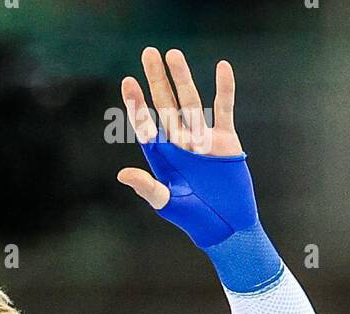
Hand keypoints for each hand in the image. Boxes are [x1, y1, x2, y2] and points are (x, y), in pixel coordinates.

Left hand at [115, 49, 256, 249]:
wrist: (226, 225)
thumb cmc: (194, 219)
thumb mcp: (168, 203)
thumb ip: (148, 187)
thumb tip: (123, 174)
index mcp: (163, 157)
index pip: (146, 125)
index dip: (137, 104)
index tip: (128, 82)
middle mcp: (180, 143)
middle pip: (166, 104)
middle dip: (157, 80)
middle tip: (148, 53)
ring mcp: (202, 139)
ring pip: (191, 101)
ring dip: (183, 78)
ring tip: (173, 54)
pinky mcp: (225, 140)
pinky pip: (224, 108)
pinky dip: (224, 89)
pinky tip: (221, 67)